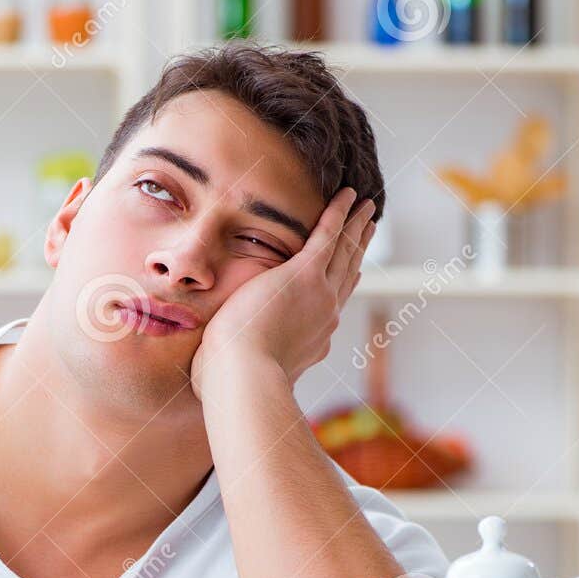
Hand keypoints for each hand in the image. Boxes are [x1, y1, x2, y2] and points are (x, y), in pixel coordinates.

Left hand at [190, 188, 375, 397]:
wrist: (241, 377)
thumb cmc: (228, 383)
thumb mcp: (241, 371)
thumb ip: (235, 367)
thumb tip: (209, 379)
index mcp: (312, 341)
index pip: (332, 306)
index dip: (345, 284)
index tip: (354, 272)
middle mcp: (325, 317)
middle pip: (347, 274)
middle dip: (357, 248)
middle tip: (369, 227)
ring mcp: (320, 296)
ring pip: (345, 252)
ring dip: (356, 225)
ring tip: (367, 206)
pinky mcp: (305, 276)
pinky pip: (328, 236)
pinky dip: (339, 214)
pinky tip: (348, 194)